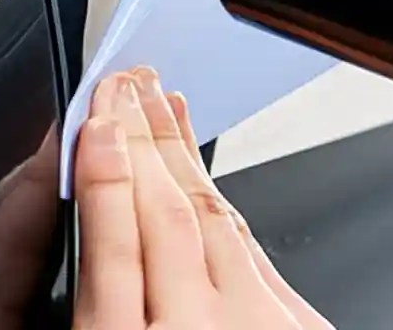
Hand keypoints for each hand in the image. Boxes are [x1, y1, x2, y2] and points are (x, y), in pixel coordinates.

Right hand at [72, 68, 332, 328]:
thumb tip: (96, 215)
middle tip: (124, 86)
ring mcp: (257, 324)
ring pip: (214, 218)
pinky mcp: (297, 325)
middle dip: (143, 138)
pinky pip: (253, 250)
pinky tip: (205, 174)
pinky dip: (224, 202)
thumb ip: (95, 301)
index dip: (101, 175)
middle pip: (165, 214)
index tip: (95, 121)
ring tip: (160, 104)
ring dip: (182, 152)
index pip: (109, 243)